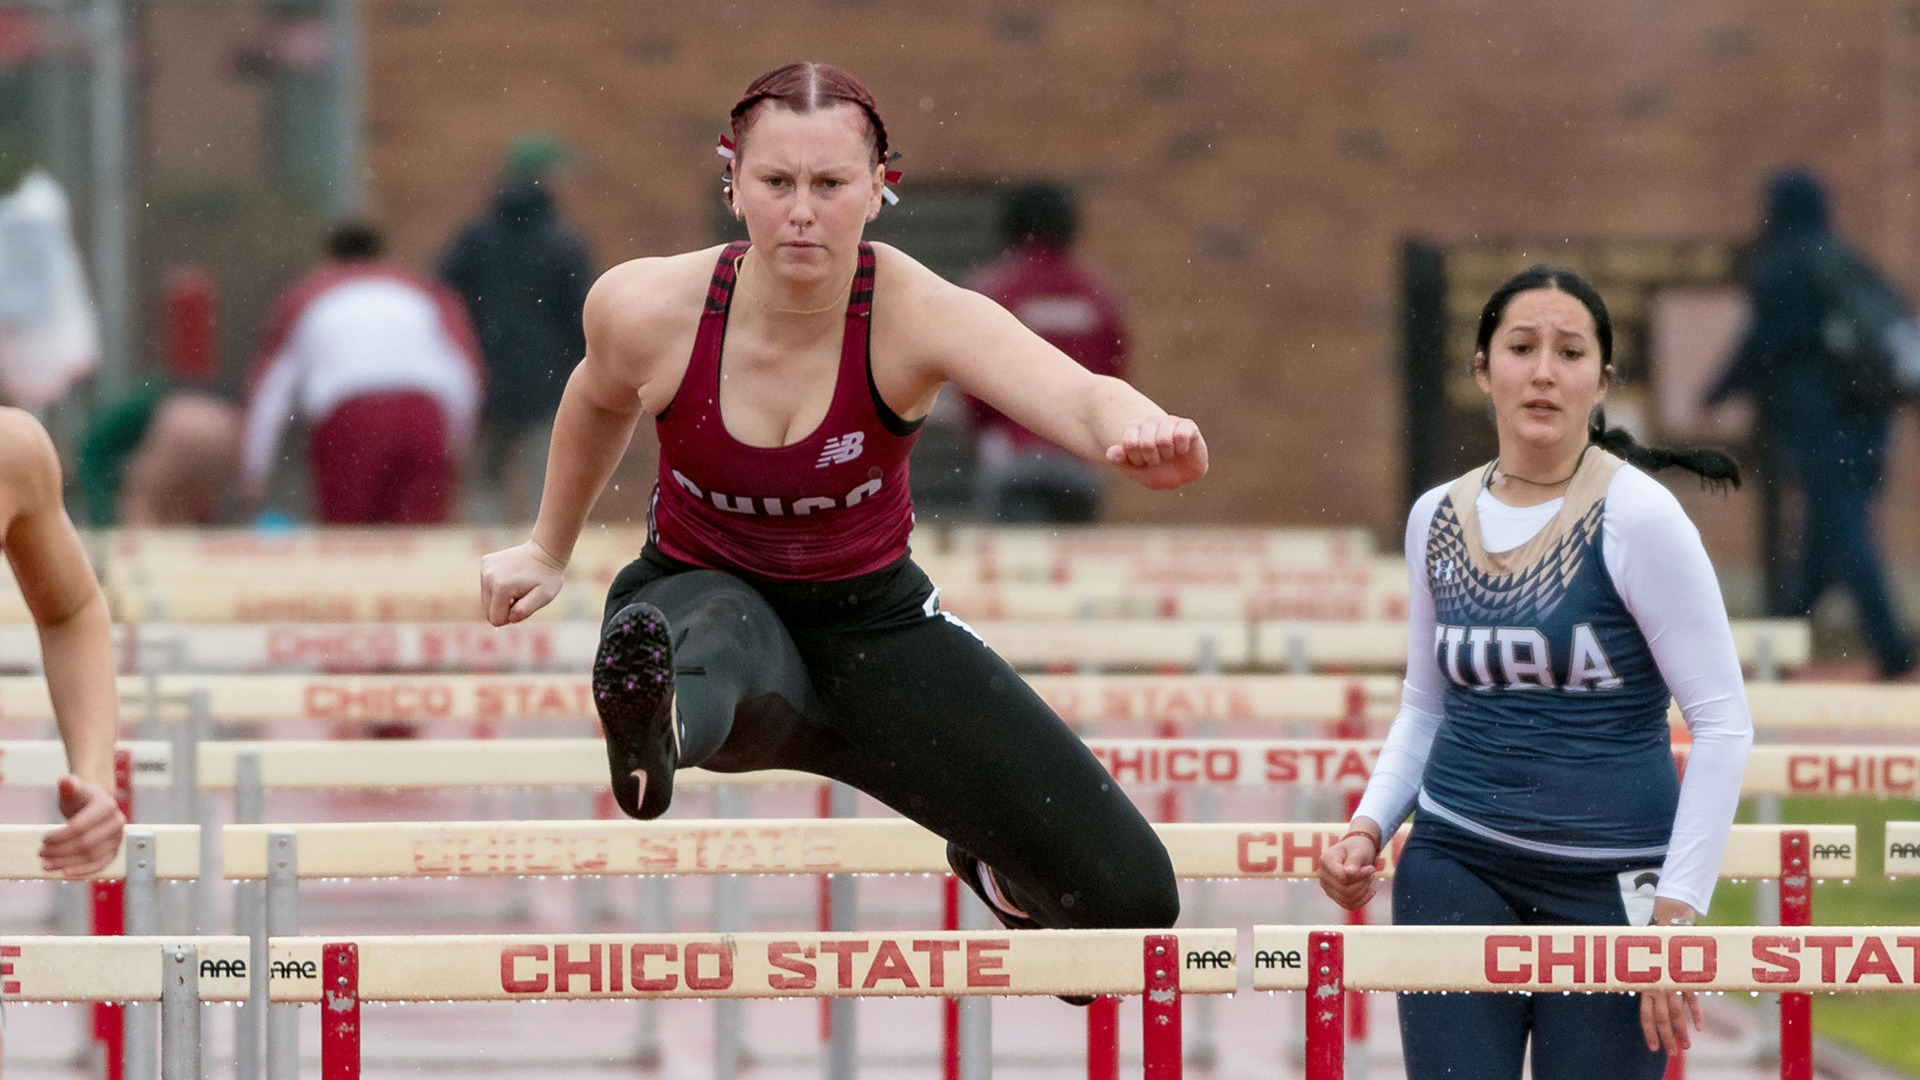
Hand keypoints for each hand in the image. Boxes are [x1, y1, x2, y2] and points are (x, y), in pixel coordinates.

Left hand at [40, 775, 125, 877]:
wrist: (95, 804)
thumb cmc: (81, 797)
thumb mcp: (73, 790)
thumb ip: (69, 786)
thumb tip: (65, 780)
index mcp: (107, 806)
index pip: (80, 827)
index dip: (59, 836)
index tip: (43, 840)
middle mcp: (117, 823)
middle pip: (86, 844)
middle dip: (60, 851)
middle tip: (41, 853)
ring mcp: (117, 838)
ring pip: (92, 857)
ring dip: (67, 863)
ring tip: (46, 864)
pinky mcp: (115, 851)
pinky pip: (100, 865)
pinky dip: (83, 871)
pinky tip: (65, 873)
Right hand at [480, 542, 565, 625]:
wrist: (545, 551)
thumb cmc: (547, 577)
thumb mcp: (543, 597)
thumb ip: (525, 610)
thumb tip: (509, 618)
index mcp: (501, 588)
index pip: (495, 619)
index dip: (511, 617)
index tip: (523, 604)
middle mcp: (488, 577)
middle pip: (488, 610)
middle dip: (505, 609)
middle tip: (522, 595)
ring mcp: (485, 568)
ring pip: (486, 599)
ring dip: (502, 598)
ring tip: (518, 586)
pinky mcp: (485, 562)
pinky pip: (486, 585)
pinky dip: (498, 586)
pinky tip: (512, 577)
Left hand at [1106, 416, 1207, 490]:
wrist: (1180, 474)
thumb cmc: (1154, 470)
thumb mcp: (1132, 470)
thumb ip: (1118, 460)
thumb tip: (1112, 451)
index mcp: (1134, 427)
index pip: (1129, 444)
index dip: (1136, 459)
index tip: (1142, 462)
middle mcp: (1151, 421)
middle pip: (1146, 443)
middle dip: (1152, 460)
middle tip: (1157, 460)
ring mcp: (1169, 421)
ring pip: (1164, 439)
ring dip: (1167, 455)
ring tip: (1169, 455)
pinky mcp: (1187, 425)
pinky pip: (1181, 435)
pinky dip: (1181, 449)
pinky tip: (1181, 450)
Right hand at [1316, 831, 1383, 909]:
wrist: (1356, 851)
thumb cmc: (1358, 848)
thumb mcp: (1359, 850)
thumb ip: (1354, 860)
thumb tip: (1349, 872)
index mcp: (1326, 860)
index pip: (1342, 877)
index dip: (1359, 876)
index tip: (1371, 869)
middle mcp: (1322, 874)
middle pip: (1344, 890)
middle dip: (1363, 883)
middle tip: (1371, 872)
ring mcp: (1326, 886)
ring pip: (1347, 899)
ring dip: (1363, 891)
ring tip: (1369, 879)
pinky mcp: (1333, 895)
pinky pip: (1348, 905)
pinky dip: (1362, 900)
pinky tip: (1370, 890)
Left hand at [1640, 898, 1704, 1053]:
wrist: (1668, 921)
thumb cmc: (1654, 946)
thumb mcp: (1647, 967)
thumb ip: (1651, 986)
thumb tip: (1654, 1006)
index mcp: (1645, 984)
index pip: (1645, 1014)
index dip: (1649, 1032)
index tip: (1653, 1049)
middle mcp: (1657, 984)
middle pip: (1661, 1017)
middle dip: (1666, 1037)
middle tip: (1671, 1053)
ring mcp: (1672, 980)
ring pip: (1676, 1011)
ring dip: (1681, 1030)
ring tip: (1686, 1046)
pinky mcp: (1687, 974)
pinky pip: (1691, 997)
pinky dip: (1696, 1012)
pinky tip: (1699, 1027)